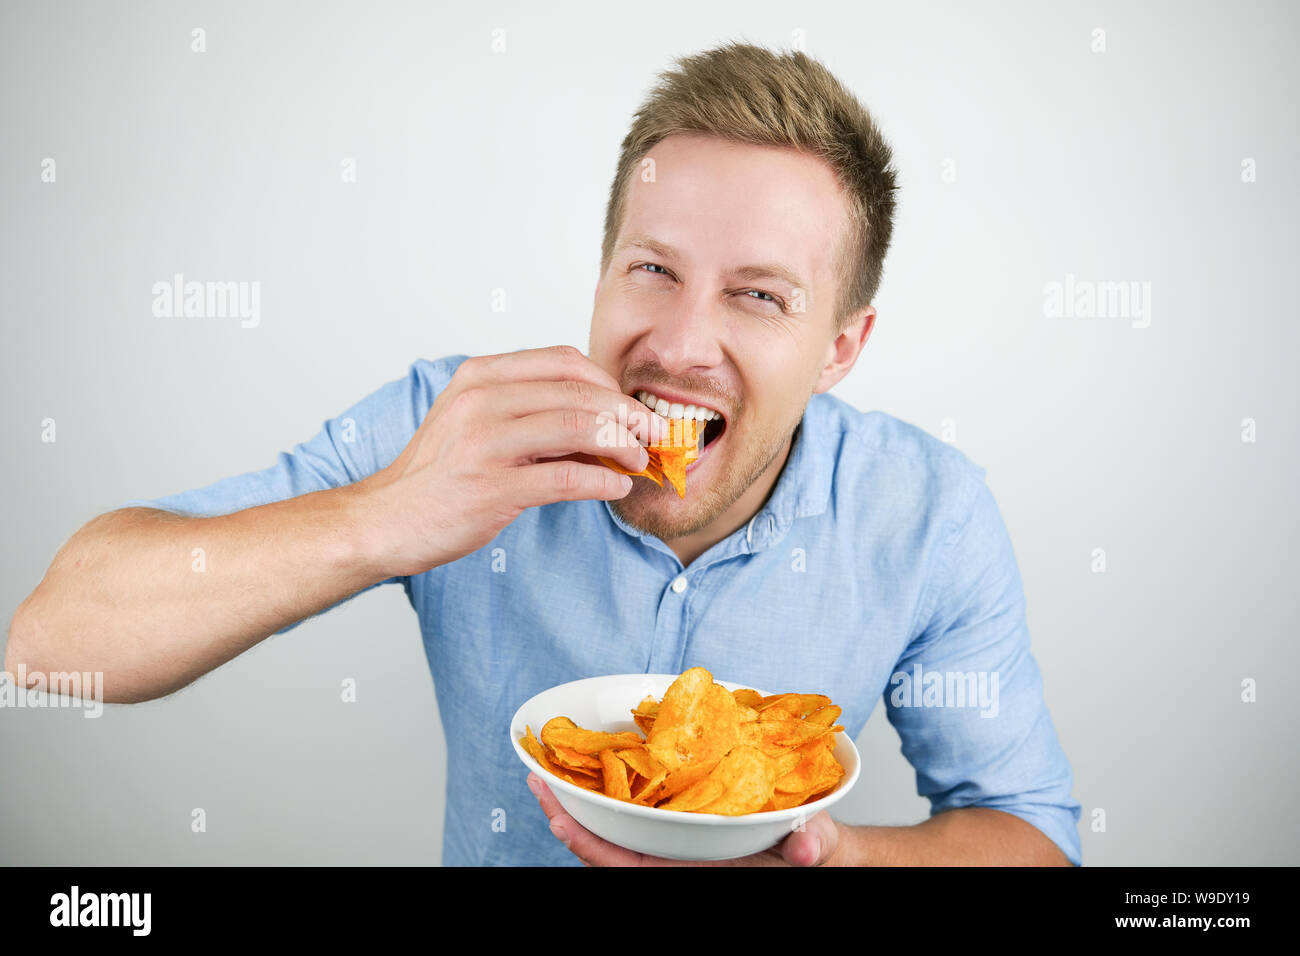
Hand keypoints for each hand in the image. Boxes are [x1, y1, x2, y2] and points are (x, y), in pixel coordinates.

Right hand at [357, 345, 667, 575]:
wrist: (387, 518)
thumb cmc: (438, 473)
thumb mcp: (478, 423)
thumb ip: (534, 415)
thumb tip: (605, 424)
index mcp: (480, 376)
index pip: (564, 361)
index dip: (608, 383)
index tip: (632, 407)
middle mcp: (482, 401)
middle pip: (579, 392)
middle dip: (628, 413)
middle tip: (654, 435)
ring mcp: (485, 443)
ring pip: (579, 428)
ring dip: (623, 445)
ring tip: (640, 462)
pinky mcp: (492, 487)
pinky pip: (567, 477)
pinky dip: (603, 481)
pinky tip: (617, 488)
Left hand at [527, 772, 853, 865]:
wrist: (820, 850)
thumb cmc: (814, 851)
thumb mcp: (818, 846)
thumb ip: (811, 846)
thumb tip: (806, 848)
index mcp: (700, 868)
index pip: (634, 867)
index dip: (593, 848)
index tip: (558, 822)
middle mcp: (680, 859)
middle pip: (610, 850)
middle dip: (571, 820)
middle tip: (535, 783)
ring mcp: (678, 843)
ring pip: (617, 834)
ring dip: (582, 807)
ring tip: (548, 775)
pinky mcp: (684, 825)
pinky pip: (638, 820)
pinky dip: (611, 800)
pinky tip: (593, 776)